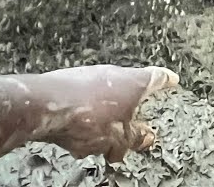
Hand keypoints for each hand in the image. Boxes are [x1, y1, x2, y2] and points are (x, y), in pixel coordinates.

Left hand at [36, 65, 179, 160]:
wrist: (41, 106)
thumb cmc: (86, 117)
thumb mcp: (119, 138)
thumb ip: (135, 139)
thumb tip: (147, 138)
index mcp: (133, 82)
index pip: (157, 77)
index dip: (166, 80)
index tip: (172, 79)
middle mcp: (112, 73)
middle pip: (129, 88)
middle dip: (130, 108)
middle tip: (133, 124)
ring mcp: (88, 75)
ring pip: (104, 96)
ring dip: (105, 115)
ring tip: (99, 138)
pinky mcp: (66, 83)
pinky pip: (83, 100)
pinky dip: (85, 115)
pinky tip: (77, 133)